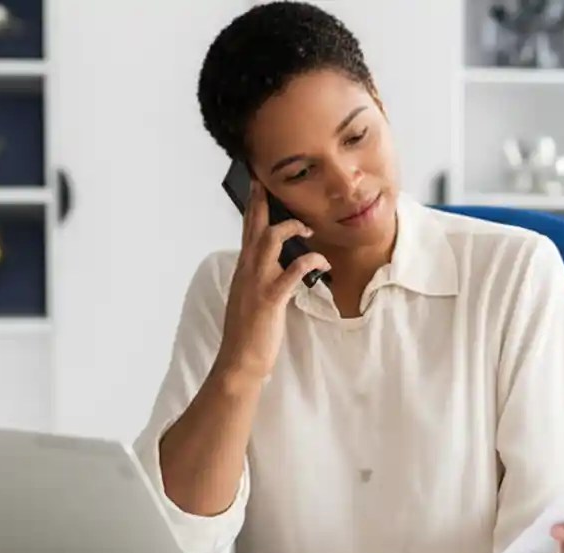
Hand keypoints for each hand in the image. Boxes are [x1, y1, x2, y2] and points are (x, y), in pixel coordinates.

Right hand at [216, 180, 330, 381]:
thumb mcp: (252, 297)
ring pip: (269, 239)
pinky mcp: (271, 298)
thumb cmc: (249, 331)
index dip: (253, 207)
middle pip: (254, 225)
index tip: (258, 186)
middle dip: (262, 201)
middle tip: (269, 181)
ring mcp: (257, 282)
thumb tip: (277, 265)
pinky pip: (293, 271)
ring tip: (308, 228)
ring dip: (290, 228)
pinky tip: (323, 263)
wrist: (240, 360)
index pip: (247, 230)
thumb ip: (261, 278)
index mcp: (243, 269)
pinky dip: (310, 262)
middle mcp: (247, 270)